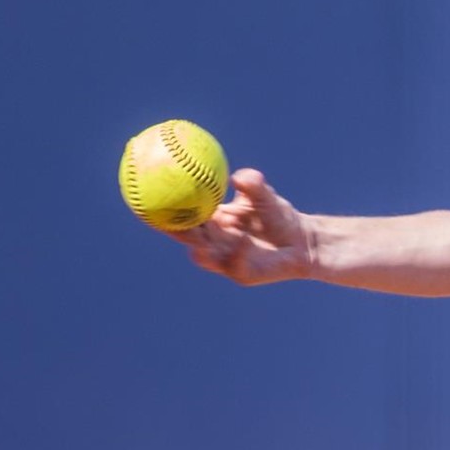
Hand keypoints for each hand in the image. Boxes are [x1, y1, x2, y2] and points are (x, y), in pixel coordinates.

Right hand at [171, 169, 313, 285]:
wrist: (302, 241)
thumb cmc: (279, 215)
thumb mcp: (266, 196)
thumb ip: (254, 185)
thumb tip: (239, 176)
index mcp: (212, 220)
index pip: (182, 215)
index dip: (164, 210)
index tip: (147, 198)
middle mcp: (213, 241)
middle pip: (187, 237)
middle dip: (174, 230)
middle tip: (164, 219)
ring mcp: (225, 259)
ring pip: (204, 255)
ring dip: (199, 246)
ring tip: (196, 239)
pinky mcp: (241, 273)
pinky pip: (236, 264)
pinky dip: (238, 251)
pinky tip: (242, 239)